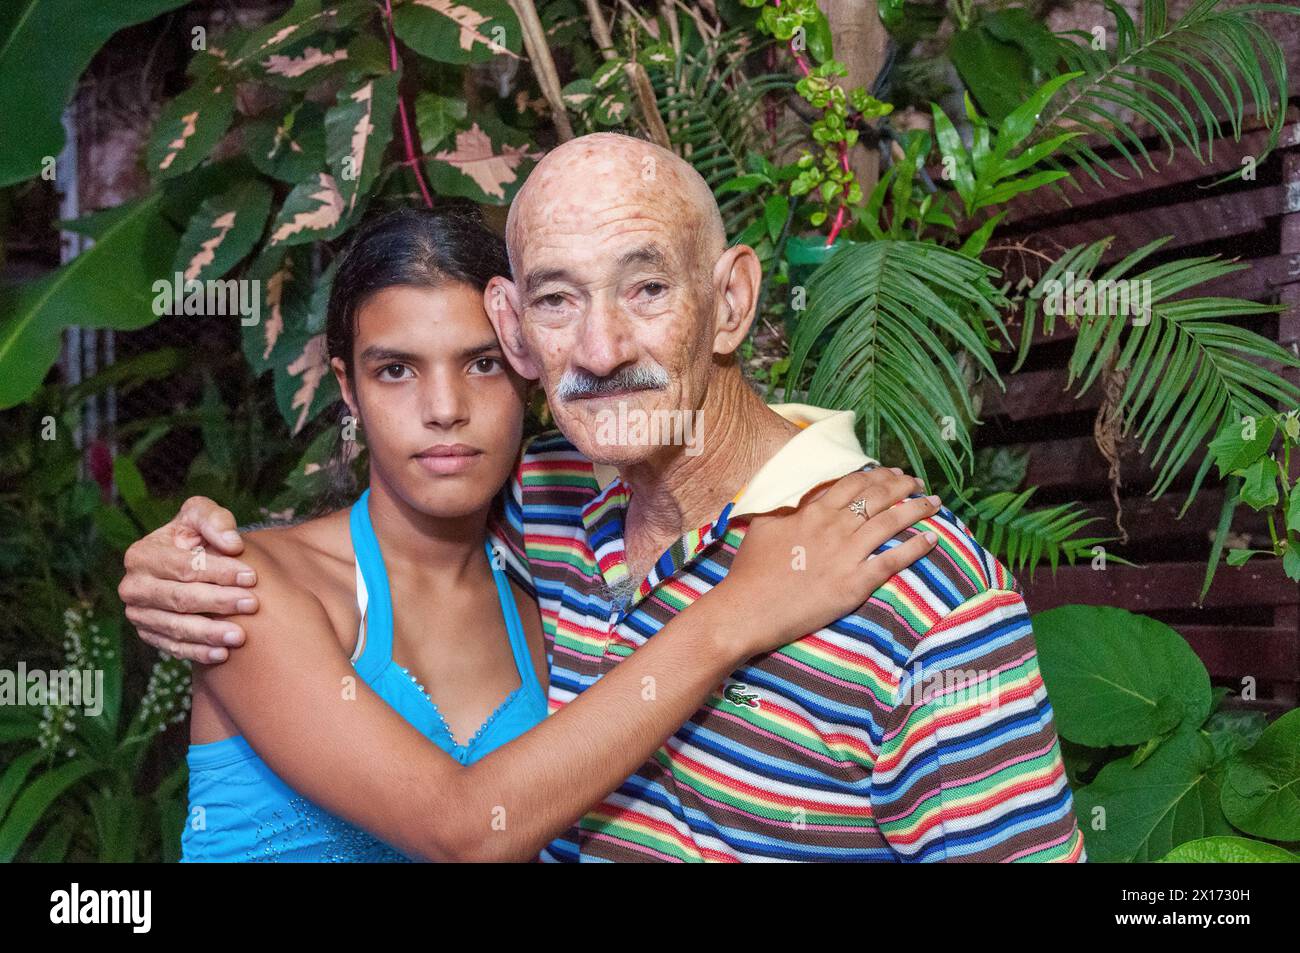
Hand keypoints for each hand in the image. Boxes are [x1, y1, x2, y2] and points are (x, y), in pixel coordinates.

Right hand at [118, 496, 257, 662]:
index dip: (219, 572)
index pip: (185, 567)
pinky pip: (172, 647)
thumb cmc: (194, 536)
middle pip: (180, 599)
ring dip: (209, 633)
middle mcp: (133, 586)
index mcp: (142, 554)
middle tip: (252, 604)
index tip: (252, 577)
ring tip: (240, 636)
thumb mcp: (200, 516)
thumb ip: (215, 520)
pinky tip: (221, 654)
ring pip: (176, 626)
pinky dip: (196, 652)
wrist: (183, 564)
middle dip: (219, 602)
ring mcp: (138, 613)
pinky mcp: (148, 633)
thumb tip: (233, 544)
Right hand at [719, 467, 940, 652]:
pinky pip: (893, 561)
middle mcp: (834, 528)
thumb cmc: (750, 571)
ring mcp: (846, 555)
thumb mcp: (763, 527)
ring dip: (917, 509)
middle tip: (918, 483)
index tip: (892, 472)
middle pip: (878, 497)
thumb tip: (794, 499)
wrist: (747, 609)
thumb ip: (785, 510)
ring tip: (934, 503)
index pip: (853, 484)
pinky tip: (932, 539)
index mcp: (813, 512)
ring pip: (891, 522)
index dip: (877, 475)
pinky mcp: (854, 584)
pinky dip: (915, 548)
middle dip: (903, 486)